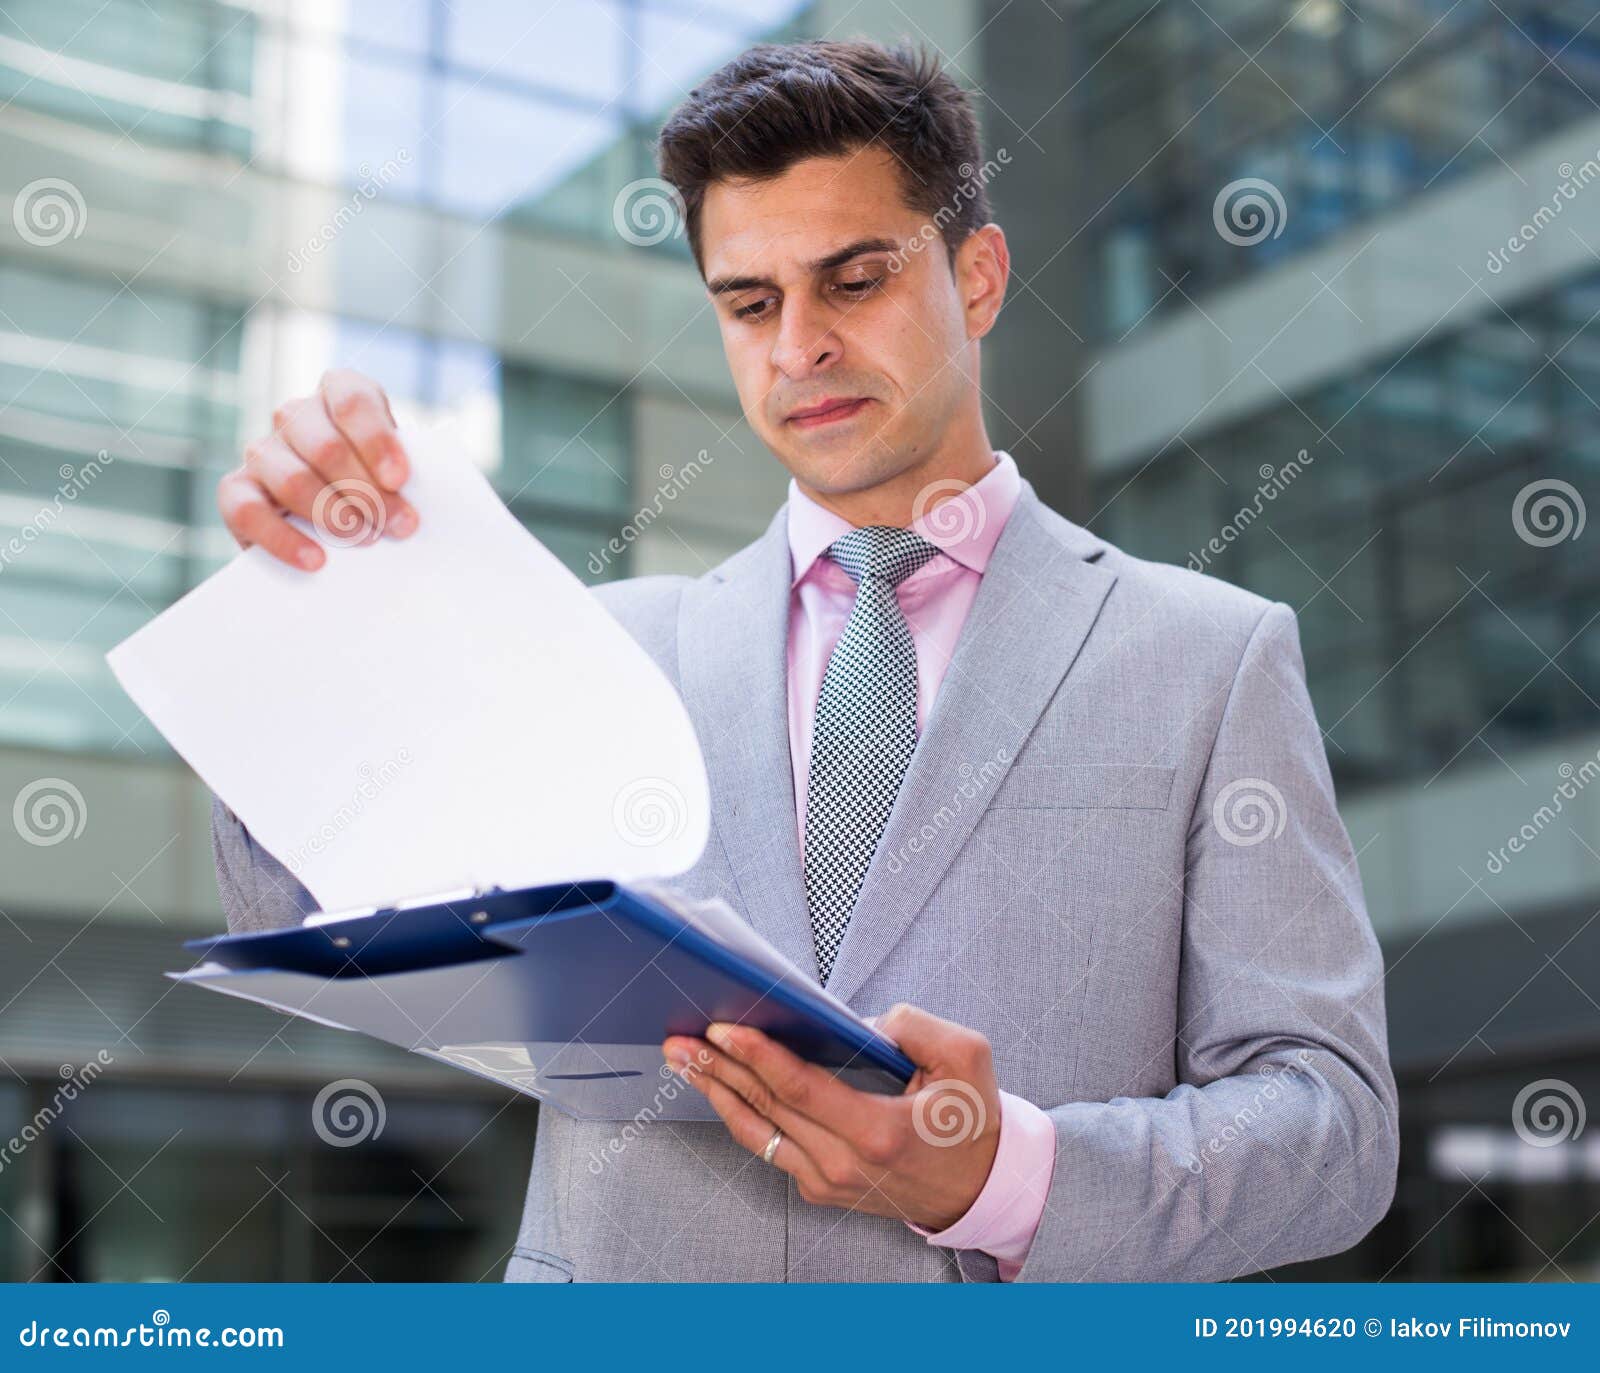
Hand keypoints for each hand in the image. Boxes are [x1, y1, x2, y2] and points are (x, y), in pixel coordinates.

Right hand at [217, 368, 417, 569]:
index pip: (352, 401)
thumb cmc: (377, 486)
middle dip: (368, 492)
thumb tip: (408, 508)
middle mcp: (296, 415)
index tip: (399, 479)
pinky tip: (316, 561)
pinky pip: (250, 513)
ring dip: (334, 516)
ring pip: (293, 480)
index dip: (376, 440)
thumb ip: (400, 475)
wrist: (334, 518)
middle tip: (398, 526)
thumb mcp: (395, 469)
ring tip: (366, 539)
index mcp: (338, 393)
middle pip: (327, 447)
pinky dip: (285, 541)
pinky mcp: (236, 490)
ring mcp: (262, 450)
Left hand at [662, 1002, 1000, 1230]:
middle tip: (680, 1038)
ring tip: (683, 1060)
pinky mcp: (819, 1188)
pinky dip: (740, 1114)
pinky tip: (719, 1087)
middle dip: (718, 1068)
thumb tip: (857, 1022)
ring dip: (716, 1092)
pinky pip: (769, 1146)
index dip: (757, 1057)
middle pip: (766, 1108)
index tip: (722, 1030)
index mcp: (877, 1132)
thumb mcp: (966, 1059)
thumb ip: (914, 1028)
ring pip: (757, 1132)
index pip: (800, 1089)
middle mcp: (844, 1164)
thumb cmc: (971, 1122)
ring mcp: (826, 1182)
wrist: (979, 1189)